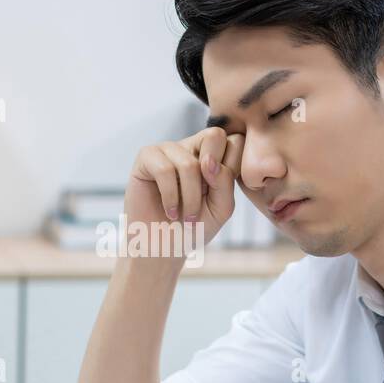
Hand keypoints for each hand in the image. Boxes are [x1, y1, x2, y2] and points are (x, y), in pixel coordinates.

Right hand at [127, 126, 244, 246]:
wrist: (164, 247)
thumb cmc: (194, 227)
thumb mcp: (221, 208)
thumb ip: (225, 182)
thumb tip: (208, 162)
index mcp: (215, 155)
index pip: (236, 140)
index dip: (234, 167)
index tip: (221, 194)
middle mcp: (192, 147)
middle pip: (215, 135)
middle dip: (214, 173)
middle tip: (205, 198)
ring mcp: (169, 149)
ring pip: (189, 163)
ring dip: (190, 198)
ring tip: (186, 216)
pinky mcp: (147, 156)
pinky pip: (164, 170)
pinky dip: (170, 196)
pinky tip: (170, 211)